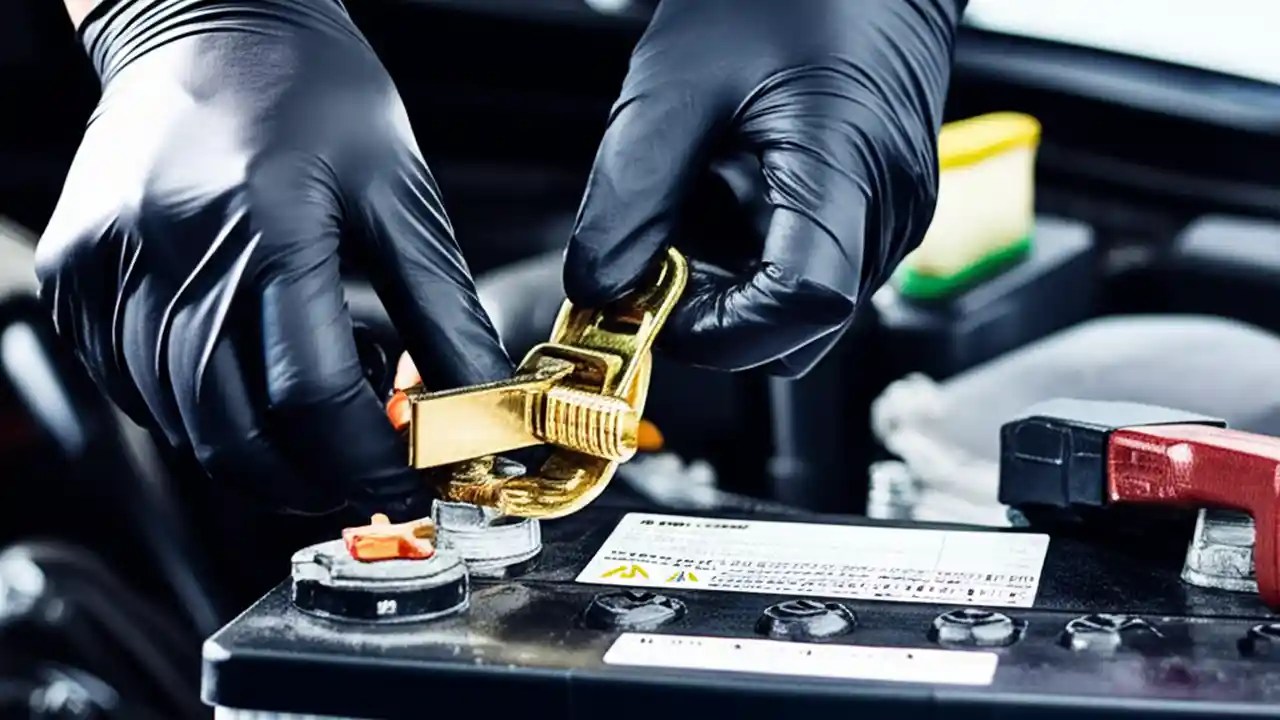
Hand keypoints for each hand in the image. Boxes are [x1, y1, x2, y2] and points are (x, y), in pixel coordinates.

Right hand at [36, 0, 511, 518]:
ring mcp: (109, 263)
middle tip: (368, 476)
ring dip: (259, 452)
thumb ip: (442, 311)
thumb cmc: (311, 91)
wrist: (205, 18)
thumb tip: (485, 407)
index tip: (411, 478)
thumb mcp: (398, 193)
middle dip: (314, 478)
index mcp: (266, 221)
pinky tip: (248, 378)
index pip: (310, 394)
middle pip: (235, 432)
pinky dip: (198, 413)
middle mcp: (172, 247)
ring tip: (318, 410)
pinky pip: (132, 387)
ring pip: (179, 423)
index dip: (369, 459)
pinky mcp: (75, 272)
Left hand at [565, 0, 964, 376]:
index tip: (656, 301)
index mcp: (848, 170)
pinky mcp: (880, 214)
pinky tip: (734, 191)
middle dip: (714, 311)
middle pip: (797, 329)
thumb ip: (630, 195)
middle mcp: (888, 211)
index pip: (800, 307)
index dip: (718, 329)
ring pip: (800, 310)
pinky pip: (812, 271)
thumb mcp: (675, 86)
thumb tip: (598, 288)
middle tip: (664, 243)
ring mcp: (894, 217)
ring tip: (704, 193)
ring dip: (732, 282)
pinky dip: (754, 256)